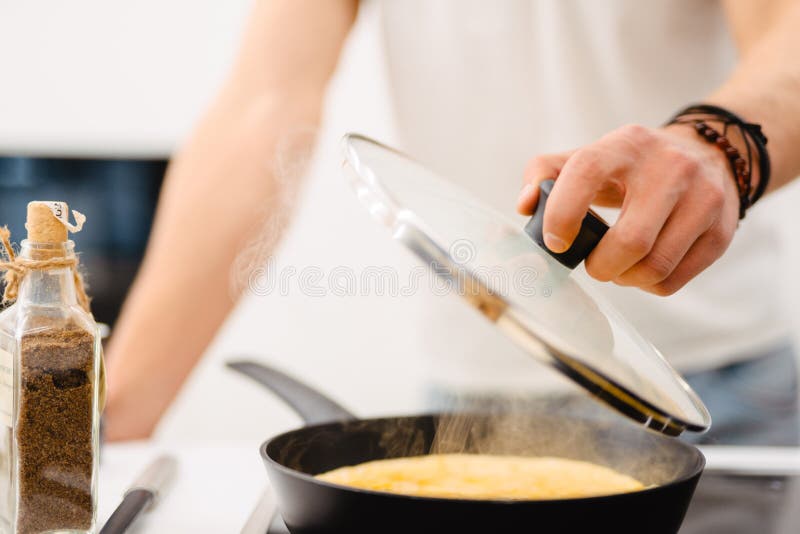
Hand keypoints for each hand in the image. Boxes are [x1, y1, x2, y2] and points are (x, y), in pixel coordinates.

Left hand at [516, 124, 739, 295]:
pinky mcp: (720, 230)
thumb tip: (524, 206)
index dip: (563, 213)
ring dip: (624, 278)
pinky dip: (648, 285)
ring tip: (616, 267)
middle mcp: (670, 167)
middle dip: (600, 265)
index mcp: (626, 145)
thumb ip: (545, 173)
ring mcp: (703, 198)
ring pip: (654, 266)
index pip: (586, 172)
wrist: (709, 154)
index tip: (556, 242)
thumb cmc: (631, 166)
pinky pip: (673, 280)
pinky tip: (642, 267)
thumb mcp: (590, 156)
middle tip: (592, 264)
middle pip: (630, 240)